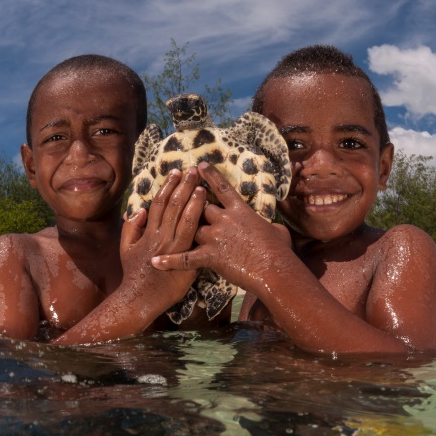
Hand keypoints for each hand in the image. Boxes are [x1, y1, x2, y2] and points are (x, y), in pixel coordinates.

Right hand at [121, 167, 205, 306]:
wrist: (138, 299)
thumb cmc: (134, 275)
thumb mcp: (126, 249)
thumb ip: (131, 228)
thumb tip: (138, 210)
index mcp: (148, 232)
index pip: (159, 202)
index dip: (168, 186)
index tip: (176, 172)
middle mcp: (159, 235)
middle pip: (173, 205)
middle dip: (183, 185)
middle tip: (192, 170)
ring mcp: (171, 246)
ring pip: (182, 217)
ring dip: (192, 199)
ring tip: (201, 184)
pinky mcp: (182, 258)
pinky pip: (191, 235)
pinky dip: (197, 220)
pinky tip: (206, 211)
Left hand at [151, 162, 293, 290]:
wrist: (274, 269)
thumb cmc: (280, 251)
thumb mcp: (278, 232)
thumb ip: (270, 226)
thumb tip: (274, 228)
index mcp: (240, 210)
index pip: (222, 188)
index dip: (209, 175)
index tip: (199, 166)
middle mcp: (224, 220)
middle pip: (199, 207)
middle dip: (191, 205)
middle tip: (181, 199)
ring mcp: (215, 237)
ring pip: (191, 229)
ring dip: (182, 231)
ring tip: (167, 233)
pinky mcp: (210, 256)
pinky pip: (185, 258)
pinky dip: (170, 261)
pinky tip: (155, 262)